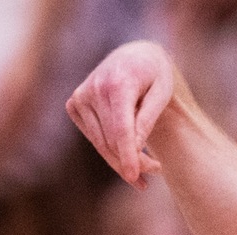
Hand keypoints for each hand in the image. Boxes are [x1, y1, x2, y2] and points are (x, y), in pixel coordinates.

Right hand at [66, 40, 179, 189]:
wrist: (134, 56)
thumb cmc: (154, 75)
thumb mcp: (162, 92)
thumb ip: (148, 118)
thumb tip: (135, 147)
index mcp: (117, 83)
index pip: (120, 129)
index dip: (128, 156)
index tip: (135, 177)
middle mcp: (93, 89)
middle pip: (111, 141)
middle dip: (134, 161)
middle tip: (157, 169)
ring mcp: (80, 97)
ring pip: (101, 144)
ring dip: (123, 161)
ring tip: (150, 168)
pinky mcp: (74, 105)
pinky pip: (95, 138)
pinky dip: (111, 151)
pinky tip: (130, 155)